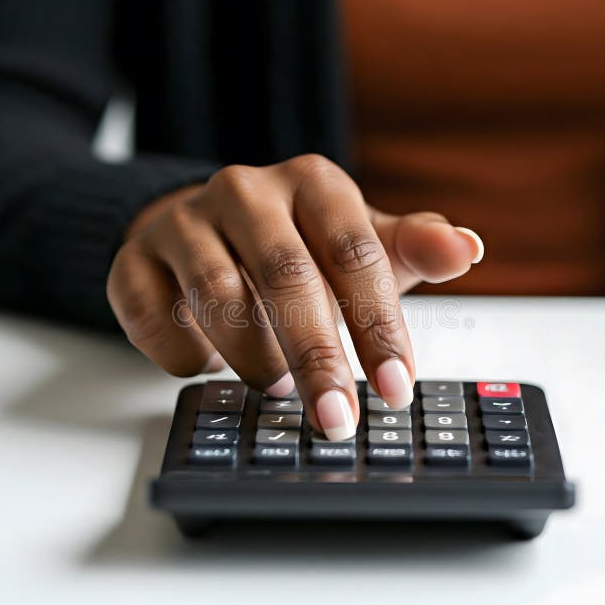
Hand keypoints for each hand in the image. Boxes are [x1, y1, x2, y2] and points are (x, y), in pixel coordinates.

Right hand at [107, 154, 482, 439]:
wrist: (206, 230)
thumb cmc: (297, 245)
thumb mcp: (360, 244)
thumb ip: (411, 249)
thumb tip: (469, 248)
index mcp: (312, 183)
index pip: (354, 253)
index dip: (377, 325)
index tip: (395, 389)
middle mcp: (245, 190)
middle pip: (286, 276)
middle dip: (317, 358)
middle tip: (337, 421)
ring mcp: (184, 222)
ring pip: (217, 297)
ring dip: (252, 357)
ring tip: (276, 387)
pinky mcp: (135, 258)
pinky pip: (151, 314)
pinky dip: (184, 354)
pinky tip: (206, 364)